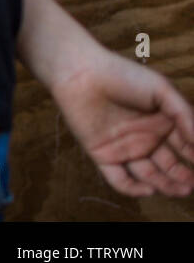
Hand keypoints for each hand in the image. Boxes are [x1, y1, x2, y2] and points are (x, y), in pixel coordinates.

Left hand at [50, 46, 193, 196]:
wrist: (80, 73)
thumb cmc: (122, 75)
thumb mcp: (162, 90)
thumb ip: (184, 115)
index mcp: (161, 123)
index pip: (185, 147)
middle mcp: (145, 138)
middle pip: (169, 165)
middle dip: (183, 177)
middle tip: (192, 184)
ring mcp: (124, 148)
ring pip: (148, 175)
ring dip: (165, 185)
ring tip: (181, 189)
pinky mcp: (103, 155)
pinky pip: (118, 179)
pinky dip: (133, 189)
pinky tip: (149, 189)